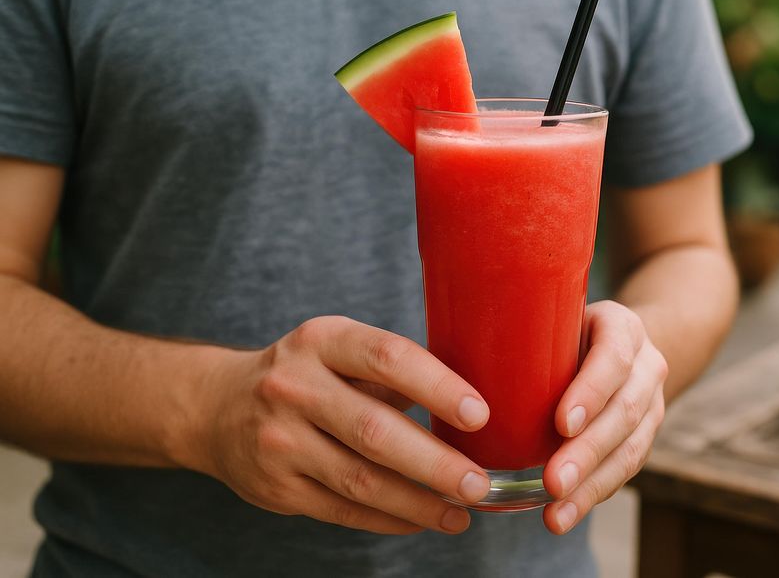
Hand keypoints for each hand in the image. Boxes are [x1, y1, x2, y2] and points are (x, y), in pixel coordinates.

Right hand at [189, 316, 492, 534]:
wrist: (216, 406)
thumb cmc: (303, 374)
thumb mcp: (339, 349)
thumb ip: (392, 372)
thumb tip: (469, 407)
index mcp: (322, 341)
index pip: (387, 358)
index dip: (437, 386)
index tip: (478, 414)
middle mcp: (295, 387)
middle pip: (375, 430)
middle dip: (435, 462)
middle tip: (479, 482)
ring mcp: (280, 440)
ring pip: (361, 480)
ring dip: (419, 502)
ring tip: (461, 512)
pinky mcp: (276, 487)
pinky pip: (343, 510)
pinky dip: (390, 518)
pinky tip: (423, 519)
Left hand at [542, 300, 667, 533]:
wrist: (622, 345)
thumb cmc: (568, 329)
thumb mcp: (554, 317)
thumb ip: (523, 333)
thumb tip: (458, 364)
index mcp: (623, 329)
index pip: (614, 358)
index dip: (591, 392)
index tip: (561, 423)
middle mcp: (647, 367)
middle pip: (623, 412)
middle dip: (586, 452)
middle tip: (552, 481)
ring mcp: (652, 405)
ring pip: (629, 450)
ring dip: (590, 485)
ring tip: (555, 513)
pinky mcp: (644, 438)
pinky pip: (623, 471)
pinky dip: (591, 495)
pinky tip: (562, 515)